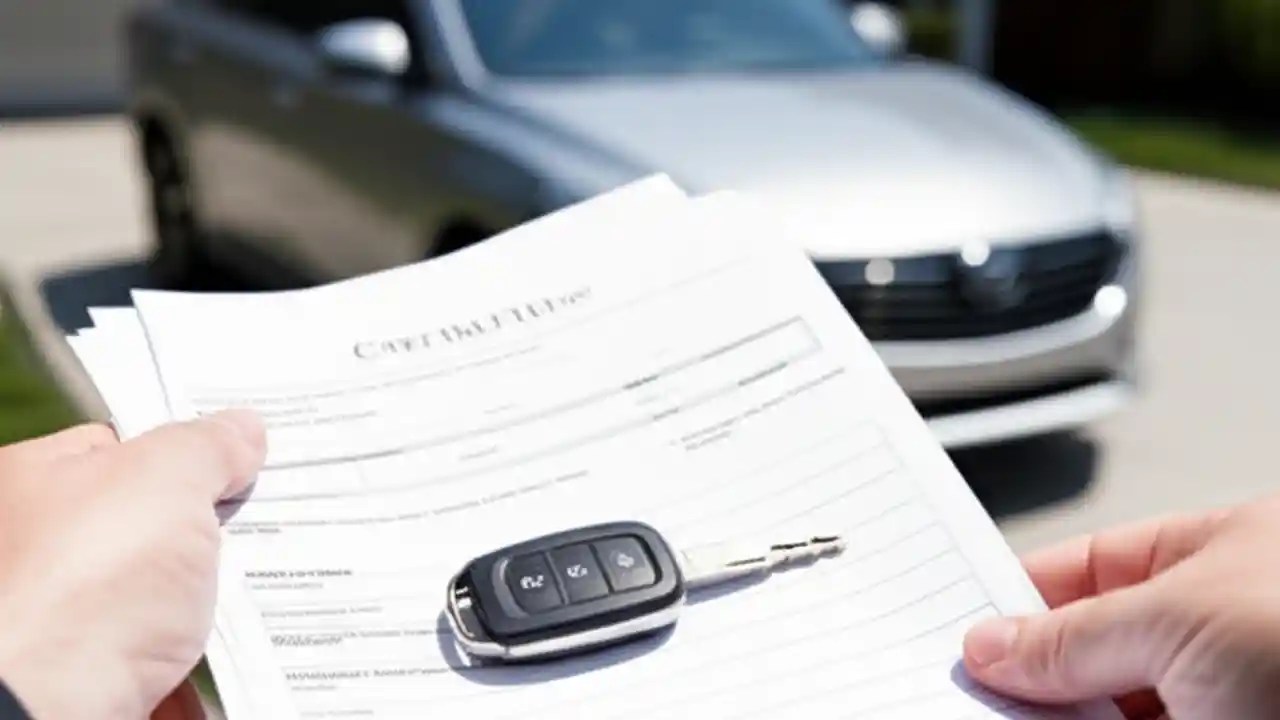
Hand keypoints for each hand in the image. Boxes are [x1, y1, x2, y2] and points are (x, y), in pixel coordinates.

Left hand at [0, 412, 264, 718]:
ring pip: (163, 597)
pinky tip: (232, 650)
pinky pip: (170, 660)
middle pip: (147, 523)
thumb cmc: (85, 587)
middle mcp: (37, 551)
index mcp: (32, 484)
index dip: (183, 447)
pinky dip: (204, 661)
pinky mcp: (96, 678)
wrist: (56, 710)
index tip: (241, 452)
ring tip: (250, 590)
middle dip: (207, 529)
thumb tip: (240, 432)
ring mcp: (64, 621)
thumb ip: (207, 445)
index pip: (118, 446)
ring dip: (211, 600)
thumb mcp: (166, 479)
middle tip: (257, 522)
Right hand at [963, 496, 1279, 718]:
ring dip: (1054, 715)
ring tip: (997, 716)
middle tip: (978, 685)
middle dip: (1038, 667)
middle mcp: (1226, 627)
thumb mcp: (1179, 619)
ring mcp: (1227, 697)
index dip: (1031, 591)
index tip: (973, 623)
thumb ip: (1076, 634)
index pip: (1101, 564)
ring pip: (1110, 707)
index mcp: (1228, 556)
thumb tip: (994, 645)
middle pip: (1099, 645)